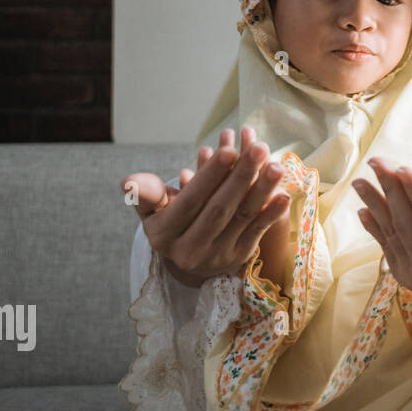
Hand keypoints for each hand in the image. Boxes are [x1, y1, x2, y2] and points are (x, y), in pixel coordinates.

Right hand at [120, 127, 290, 286]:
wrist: (188, 262)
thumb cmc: (170, 222)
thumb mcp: (151, 210)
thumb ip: (144, 193)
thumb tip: (127, 182)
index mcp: (164, 235)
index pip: (190, 202)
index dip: (210, 176)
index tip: (228, 150)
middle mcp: (190, 250)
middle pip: (219, 209)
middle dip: (241, 177)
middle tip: (258, 148)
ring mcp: (217, 256)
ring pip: (241, 218)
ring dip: (261, 190)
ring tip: (276, 164)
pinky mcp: (240, 257)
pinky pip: (257, 232)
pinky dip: (272, 214)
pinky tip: (284, 194)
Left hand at [352, 160, 411, 331]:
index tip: (404, 168)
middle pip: (406, 225)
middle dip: (390, 191)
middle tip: (377, 162)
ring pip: (392, 235)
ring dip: (374, 205)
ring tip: (359, 181)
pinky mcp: (404, 277)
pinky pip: (387, 248)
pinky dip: (374, 227)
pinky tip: (363, 207)